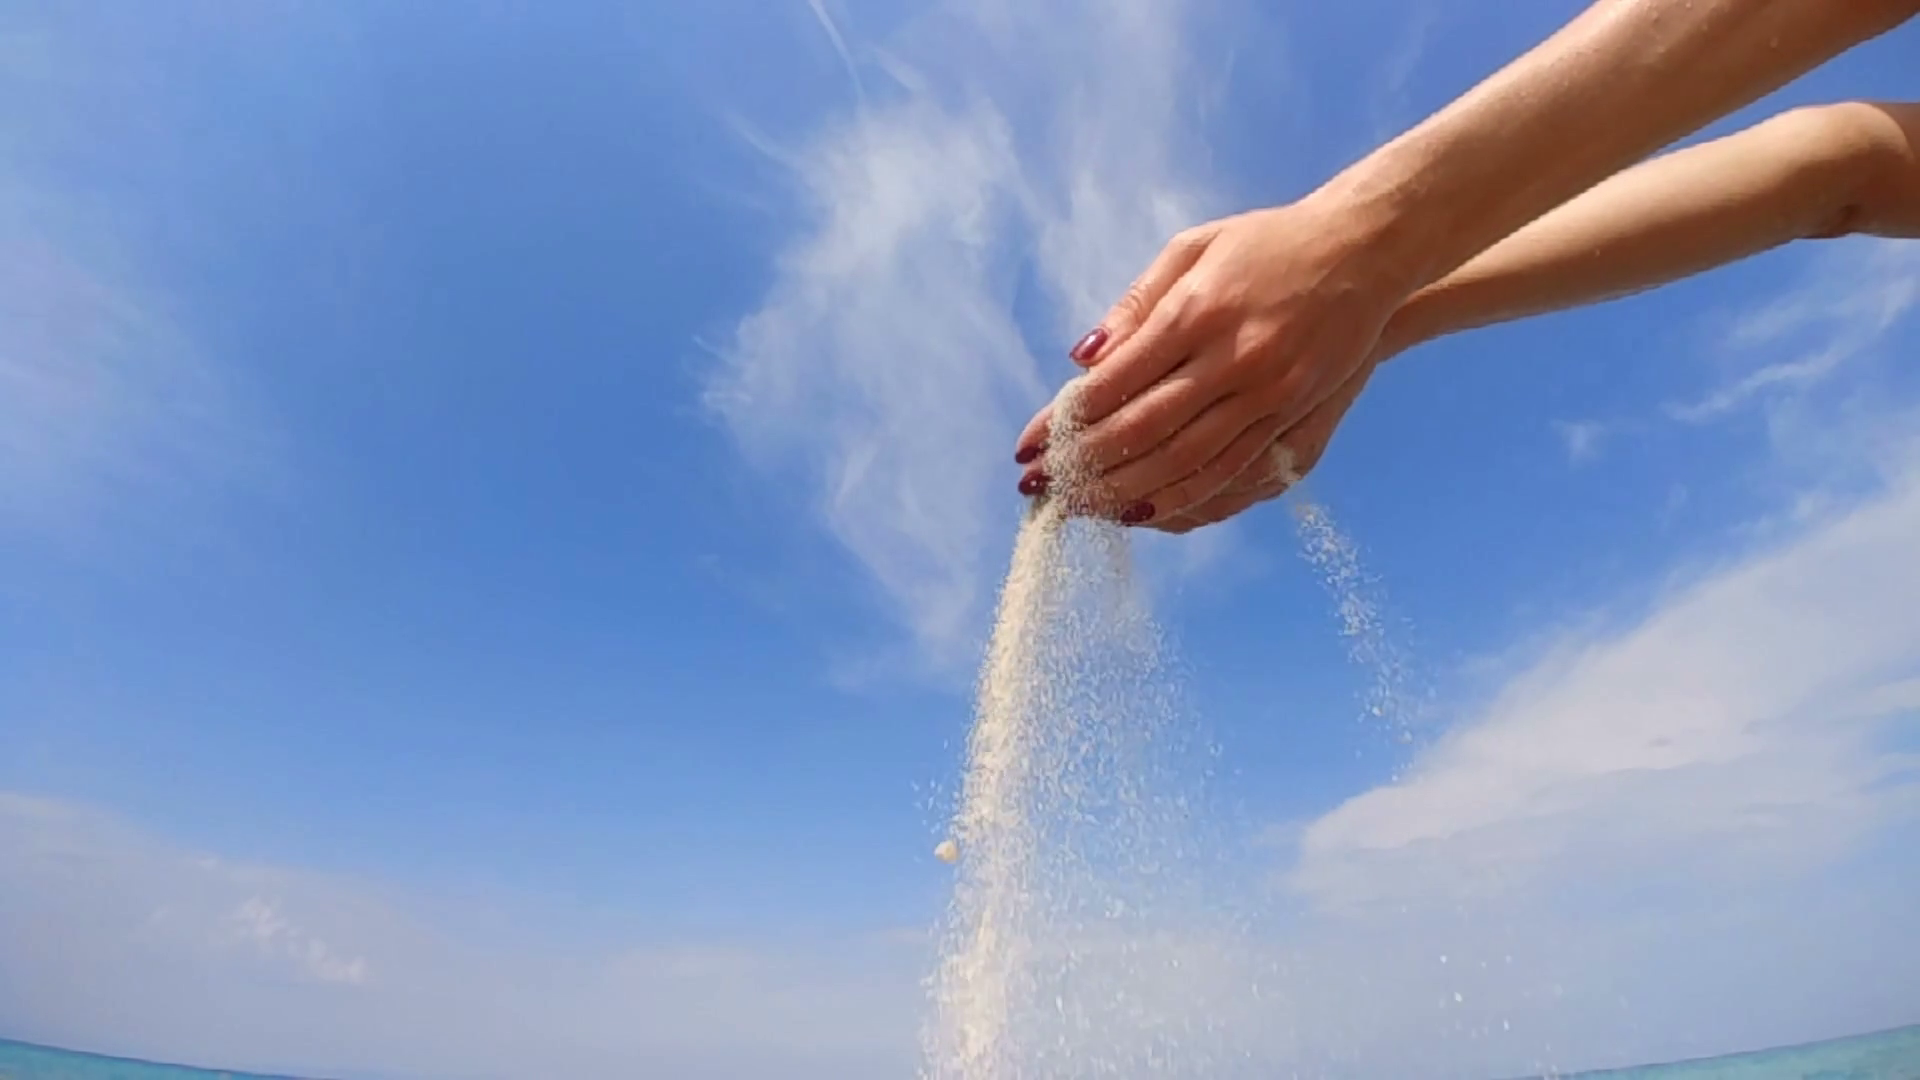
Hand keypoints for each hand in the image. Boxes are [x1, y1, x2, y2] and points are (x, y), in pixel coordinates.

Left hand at [1012, 194, 1411, 524]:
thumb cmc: (1269, 244)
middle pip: (1142, 429)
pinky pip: (1228, 471)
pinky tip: (1143, 511)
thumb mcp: (1196, 248)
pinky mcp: (1292, 415)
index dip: (1065, 421)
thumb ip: (1136, 304)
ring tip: (1080, 507)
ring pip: (1183, 462)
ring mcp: (1266, 393)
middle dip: (1083, 464)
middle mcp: (1231, 357)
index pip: (1114, 381)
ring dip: (1124, 491)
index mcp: (1197, 311)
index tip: (1027, 447)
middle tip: (1041, 488)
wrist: (1364, 252)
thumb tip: (1083, 358)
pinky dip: (1181, 499)